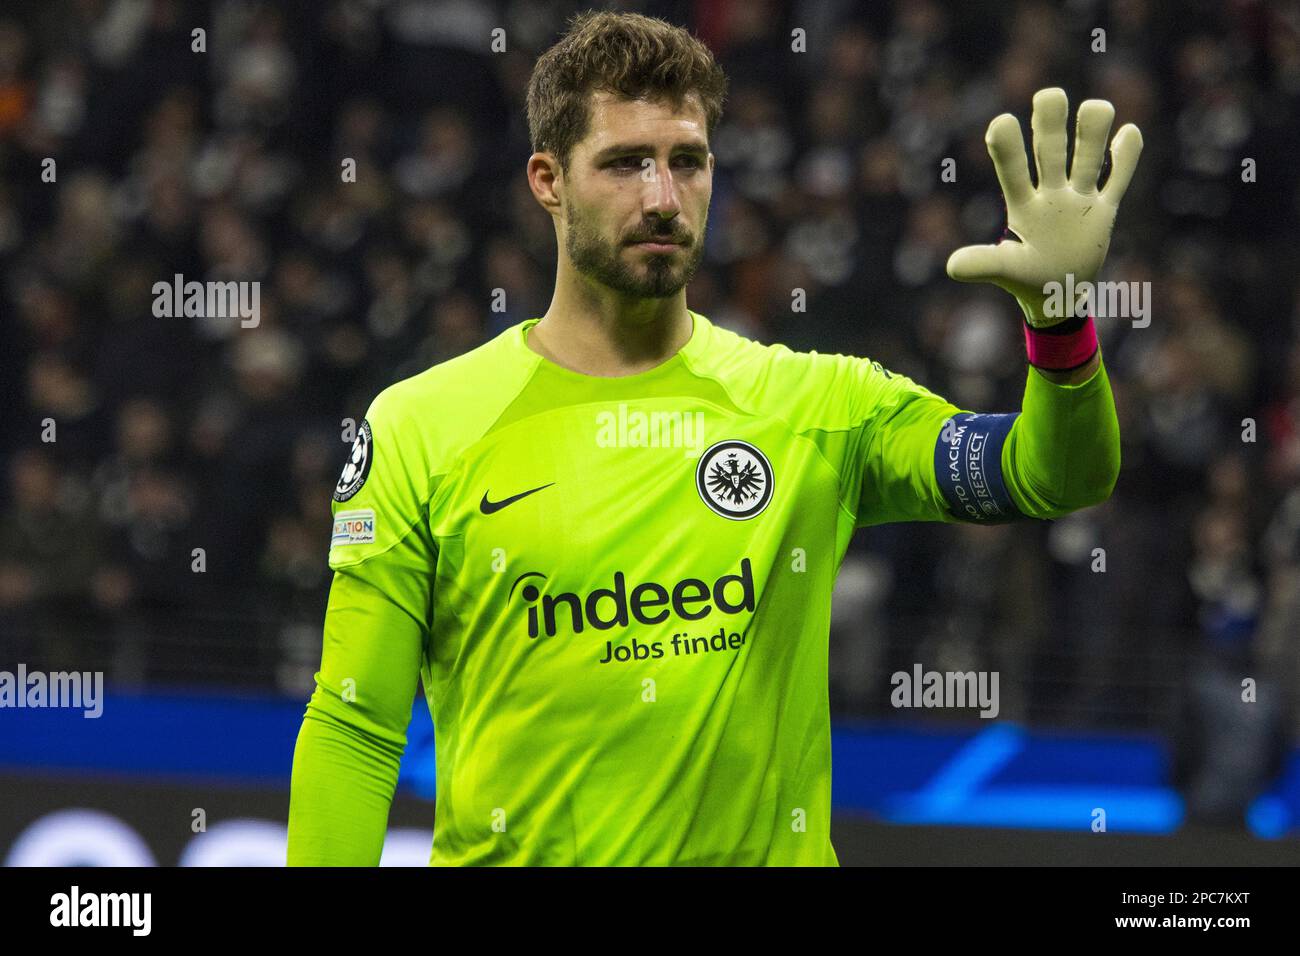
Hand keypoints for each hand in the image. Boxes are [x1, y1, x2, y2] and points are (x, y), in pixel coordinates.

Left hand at [946, 87, 1142, 327]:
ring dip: (1092, 134)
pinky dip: (1125, 159)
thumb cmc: (1026, 281)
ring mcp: (1078, 200)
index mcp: (1023, 206)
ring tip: (1096, 107)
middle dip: (1050, 126)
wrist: (1057, 294)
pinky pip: (1117, 180)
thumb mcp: (1006, 272)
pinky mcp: (1103, 211)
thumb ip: (983, 264)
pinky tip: (1129, 132)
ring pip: (1087, 158)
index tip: (1001, 122)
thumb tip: (951, 266)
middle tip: (1049, 95)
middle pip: (1051, 152)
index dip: (1008, 149)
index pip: (1013, 172)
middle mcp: (1050, 194)